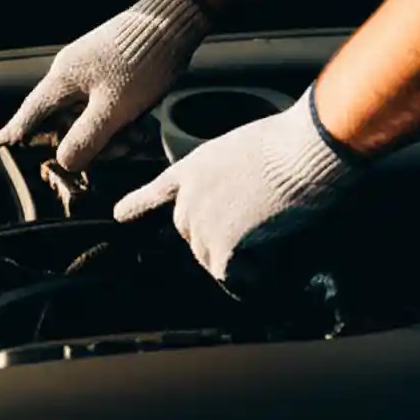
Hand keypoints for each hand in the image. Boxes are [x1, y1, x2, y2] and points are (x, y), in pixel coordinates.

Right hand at [0, 0, 209, 170]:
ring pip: (92, 116)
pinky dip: (122, 120)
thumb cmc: (140, 63)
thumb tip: (64, 162)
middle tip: (122, 149)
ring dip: (113, 134)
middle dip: (93, 143)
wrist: (173, 22)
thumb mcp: (113, 108)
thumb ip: (86, 138)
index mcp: (64, 79)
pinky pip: (108, 106)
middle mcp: (73, 74)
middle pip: (68, 122)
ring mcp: (93, 72)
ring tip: (138, 136)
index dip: (16, 130)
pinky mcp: (113, 72)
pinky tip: (141, 125)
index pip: (32, 111)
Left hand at [113, 88, 358, 293]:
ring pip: (209, 256)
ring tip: (267, 243)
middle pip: (189, 233)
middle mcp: (189, 197)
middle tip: (251, 232)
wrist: (299, 151)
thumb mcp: (243, 149)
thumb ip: (231, 175)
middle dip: (215, 238)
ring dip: (235, 258)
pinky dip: (246, 276)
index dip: (138, 204)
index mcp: (194, 167)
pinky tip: (264, 267)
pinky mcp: (222, 244)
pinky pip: (228, 274)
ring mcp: (202, 222)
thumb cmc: (287, 142)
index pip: (158, 190)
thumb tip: (245, 197)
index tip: (119, 214)